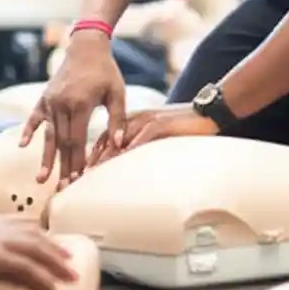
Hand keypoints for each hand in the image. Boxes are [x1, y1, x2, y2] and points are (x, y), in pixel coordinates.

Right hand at [0, 218, 77, 289]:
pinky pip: (27, 271)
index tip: (43, 233)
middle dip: (51, 246)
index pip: (10, 222)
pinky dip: (44, 282)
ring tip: (71, 277)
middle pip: (30, 234)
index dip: (30, 229)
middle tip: (68, 257)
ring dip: (56, 264)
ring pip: (36, 251)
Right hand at [20, 29, 124, 187]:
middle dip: (62, 168)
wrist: (86, 47)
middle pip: (62, 143)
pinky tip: (23, 146)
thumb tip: (119, 144)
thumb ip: (117, 119)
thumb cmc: (105, 71)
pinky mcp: (44, 98)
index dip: (78, 161)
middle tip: (62, 190)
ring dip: (46, 158)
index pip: (77, 141)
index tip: (78, 180)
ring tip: (41, 179)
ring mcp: (50, 101)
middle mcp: (62, 105)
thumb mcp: (117, 93)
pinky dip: (28, 131)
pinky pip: (35, 118)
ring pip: (48, 135)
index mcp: (80, 105)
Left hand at [89, 103, 217, 166]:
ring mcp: (148, 119)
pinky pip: (144, 133)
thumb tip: (127, 168)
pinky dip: (133, 144)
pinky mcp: (162, 122)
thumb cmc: (182, 130)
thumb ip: (141, 149)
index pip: (105, 138)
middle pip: (108, 137)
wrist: (205, 114)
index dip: (93, 155)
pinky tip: (125, 155)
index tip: (83, 173)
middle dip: (94, 157)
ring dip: (108, 154)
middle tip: (83, 176)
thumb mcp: (157, 140)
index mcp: (132, 123)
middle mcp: (136, 119)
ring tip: (96, 170)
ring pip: (121, 136)